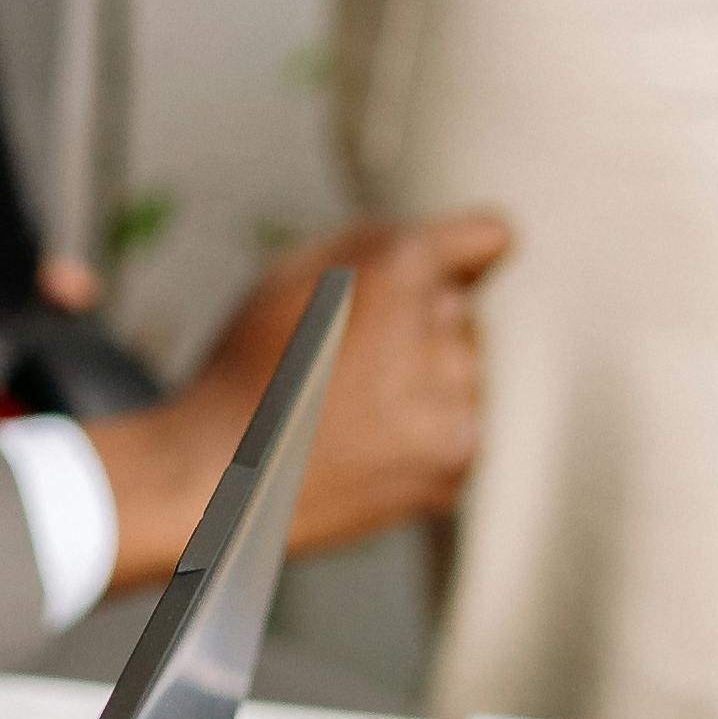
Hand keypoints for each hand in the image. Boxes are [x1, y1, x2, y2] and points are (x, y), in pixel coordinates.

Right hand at [96, 209, 509, 583]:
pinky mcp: (454, 458)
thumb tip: (495, 244)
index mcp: (397, 269)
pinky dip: (425, 434)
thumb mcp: (294, 273)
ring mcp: (451, 400)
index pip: (488, 238)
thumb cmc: (247, 371)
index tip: (424, 285)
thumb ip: (391, 241)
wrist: (222, 480)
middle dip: (416, 328)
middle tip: (341, 367)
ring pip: (466, 371)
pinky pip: (462, 425)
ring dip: (424, 384)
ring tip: (350, 412)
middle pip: (460, 312)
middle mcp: (437, 330)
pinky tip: (367, 445)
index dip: (454, 258)